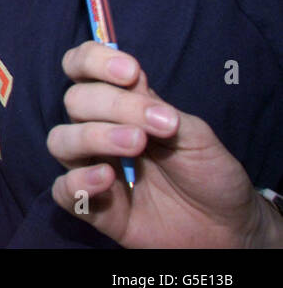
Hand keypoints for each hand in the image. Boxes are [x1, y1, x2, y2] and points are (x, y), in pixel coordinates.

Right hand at [47, 41, 279, 247]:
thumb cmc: (209, 172)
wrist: (227, 226)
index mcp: (121, 104)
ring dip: (94, 136)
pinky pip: (63, 192)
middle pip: (75, 101)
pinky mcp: (94, 208)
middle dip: (113, 105)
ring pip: (60, 141)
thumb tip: (135, 89)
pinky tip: (108, 179)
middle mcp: (99, 131)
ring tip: (135, 144)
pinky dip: (78, 181)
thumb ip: (164, 112)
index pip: (83, 68)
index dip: (93, 61)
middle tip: (156, 125)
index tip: (130, 72)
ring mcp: (92, 168)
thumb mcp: (197, 135)